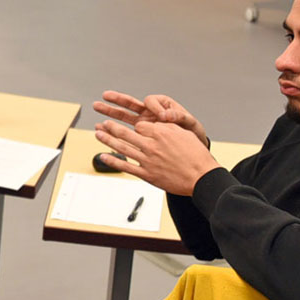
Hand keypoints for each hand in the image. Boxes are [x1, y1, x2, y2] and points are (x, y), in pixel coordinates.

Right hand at [93, 91, 206, 146]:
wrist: (194, 153)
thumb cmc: (192, 134)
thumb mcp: (189, 124)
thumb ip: (178, 117)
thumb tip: (166, 115)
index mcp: (163, 106)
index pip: (152, 101)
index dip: (154, 108)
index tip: (162, 118)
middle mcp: (151, 114)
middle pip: (132, 105)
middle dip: (118, 100)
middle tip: (105, 96)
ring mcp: (145, 125)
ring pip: (125, 117)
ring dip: (110, 113)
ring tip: (97, 107)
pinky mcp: (142, 136)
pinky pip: (126, 132)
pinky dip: (114, 130)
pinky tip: (102, 128)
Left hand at [94, 116, 218, 195]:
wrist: (201, 177)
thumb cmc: (196, 155)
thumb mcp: (183, 134)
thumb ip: (167, 127)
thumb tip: (157, 122)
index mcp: (160, 133)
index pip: (140, 125)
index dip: (137, 126)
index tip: (136, 128)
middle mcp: (151, 145)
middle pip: (126, 133)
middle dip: (112, 127)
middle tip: (103, 123)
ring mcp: (147, 160)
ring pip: (122, 148)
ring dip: (107, 140)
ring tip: (98, 133)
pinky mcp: (147, 174)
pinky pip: (126, 166)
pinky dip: (113, 161)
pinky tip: (103, 156)